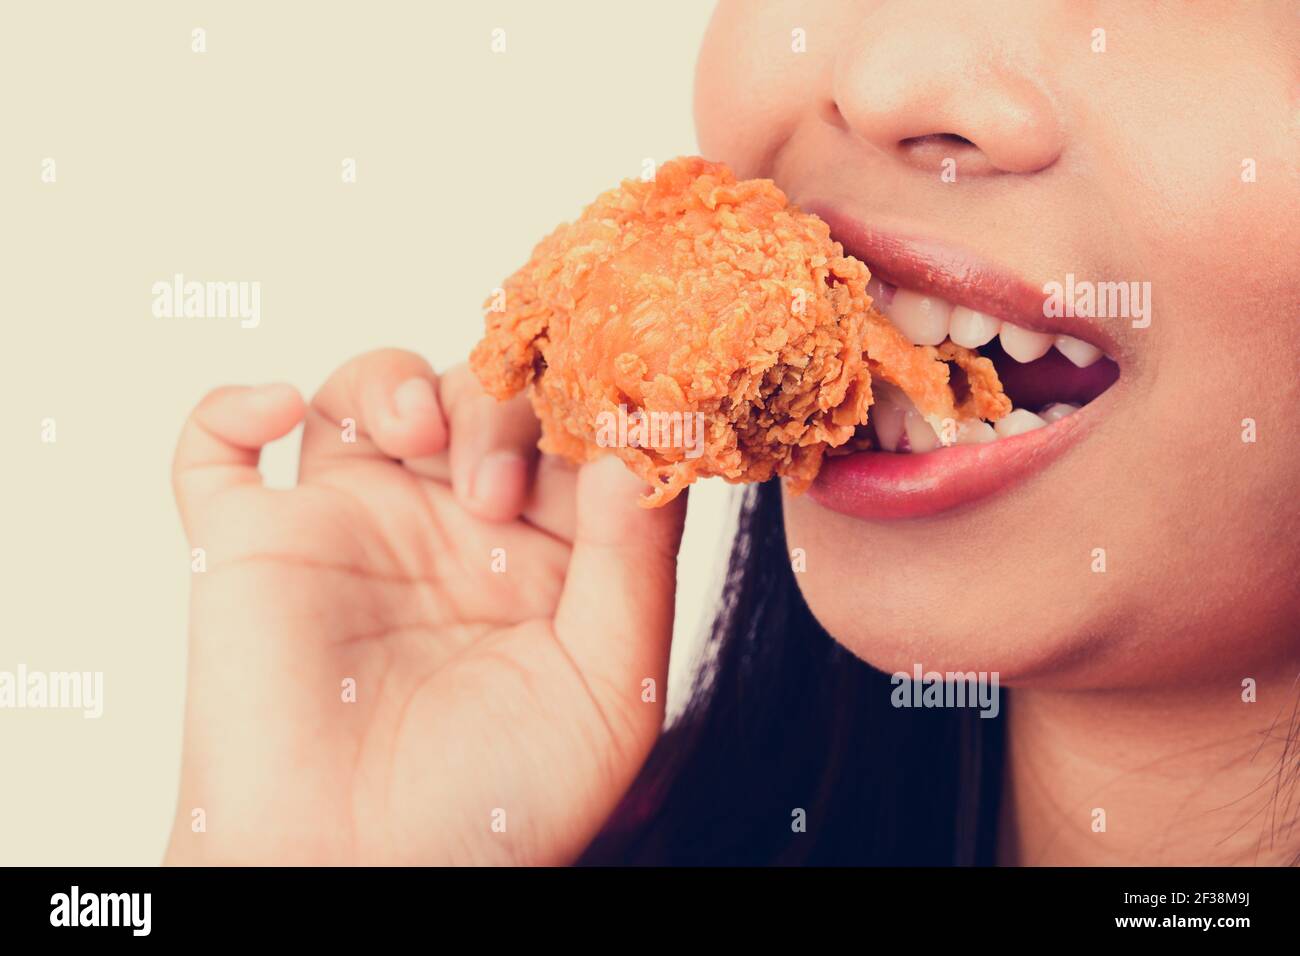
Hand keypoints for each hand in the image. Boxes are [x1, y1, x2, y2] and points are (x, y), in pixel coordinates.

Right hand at [165, 349, 685, 864]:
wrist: (365, 877)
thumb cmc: (498, 805)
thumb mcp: (609, 690)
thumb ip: (635, 568)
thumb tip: (637, 452)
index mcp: (540, 553)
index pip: (566, 434)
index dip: (582, 407)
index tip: (593, 413)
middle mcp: (447, 528)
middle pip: (476, 396)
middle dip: (495, 411)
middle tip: (492, 493)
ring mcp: (349, 527)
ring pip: (367, 394)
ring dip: (394, 380)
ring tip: (419, 432)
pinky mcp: (249, 545)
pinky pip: (213, 451)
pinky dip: (229, 406)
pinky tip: (273, 409)